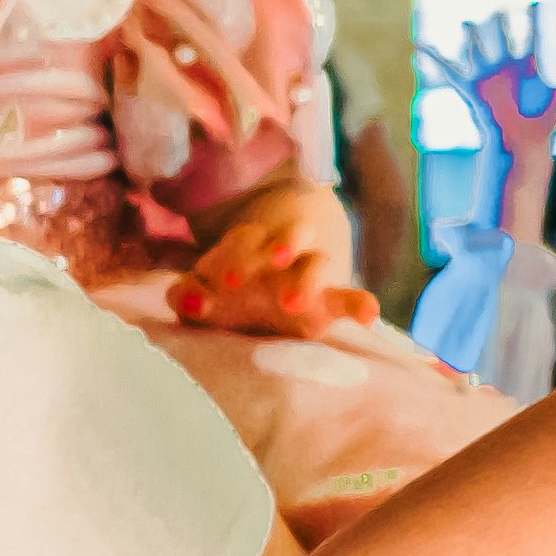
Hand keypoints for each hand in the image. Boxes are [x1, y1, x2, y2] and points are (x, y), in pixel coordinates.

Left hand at [173, 182, 375, 335]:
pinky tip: (368, 317)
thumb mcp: (200, 297)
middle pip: (291, 235)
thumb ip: (187, 295)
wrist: (253, 320)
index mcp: (249, 249)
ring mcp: (308, 278)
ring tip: (295, 302)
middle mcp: (283, 257)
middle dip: (284, 244)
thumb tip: (193, 298)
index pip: (247, 238)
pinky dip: (361, 305)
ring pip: (319, 261)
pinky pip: (351, 299)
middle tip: (274, 264)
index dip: (239, 254)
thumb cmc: (223, 303)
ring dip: (311, 276)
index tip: (230, 282)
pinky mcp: (328, 305)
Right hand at [437, 12, 555, 171]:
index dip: (534, 16)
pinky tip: (420, 45)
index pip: (532, 34)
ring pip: (478, 47)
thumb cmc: (547, 121)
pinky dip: (433, 57)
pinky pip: (449, 70)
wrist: (523, 144)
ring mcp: (487, 77)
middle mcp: (506, 68)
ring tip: (468, 20)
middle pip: (502, 36)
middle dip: (500, 19)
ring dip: (472, 34)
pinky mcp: (471, 88)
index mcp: (528, 67)